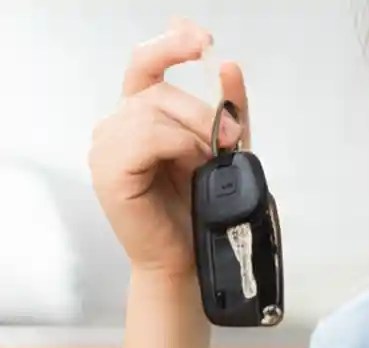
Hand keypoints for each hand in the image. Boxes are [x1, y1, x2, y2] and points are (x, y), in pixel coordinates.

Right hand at [89, 17, 250, 279]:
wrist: (197, 256)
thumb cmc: (206, 207)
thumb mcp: (224, 150)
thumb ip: (227, 111)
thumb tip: (229, 66)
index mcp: (139, 116)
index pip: (145, 63)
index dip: (171, 45)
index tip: (202, 38)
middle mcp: (116, 126)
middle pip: (160, 92)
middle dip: (203, 113)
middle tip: (231, 141)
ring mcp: (106, 147)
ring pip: (154, 111)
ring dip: (193, 135)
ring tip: (207, 165)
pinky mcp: (108, 170)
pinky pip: (148, 136)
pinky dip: (178, 147)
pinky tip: (190, 168)